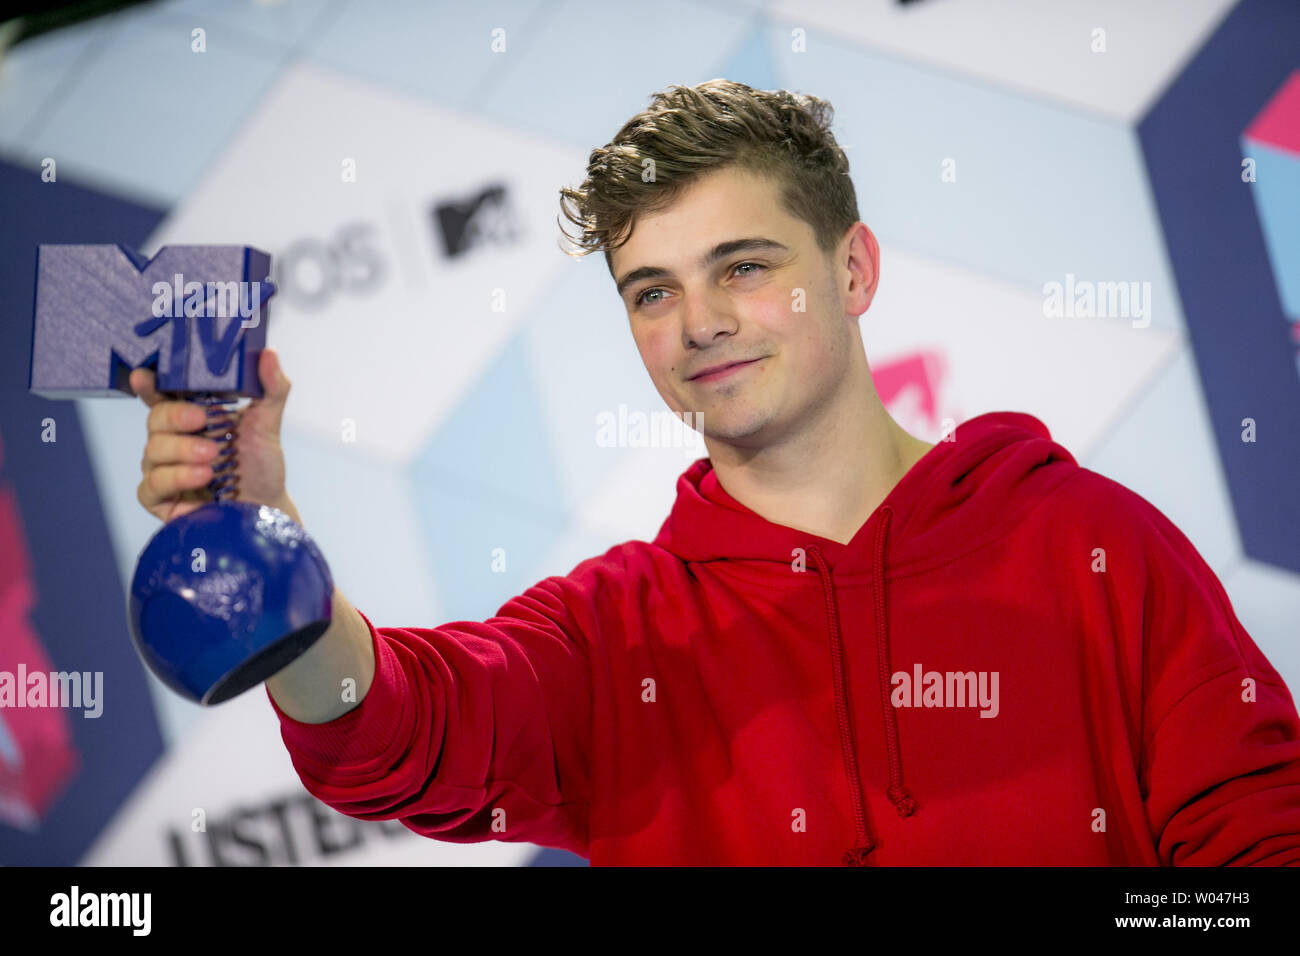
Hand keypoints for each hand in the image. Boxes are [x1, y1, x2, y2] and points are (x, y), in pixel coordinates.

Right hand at [130, 348, 293, 522]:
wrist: (265, 508)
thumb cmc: (261, 466)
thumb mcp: (268, 425)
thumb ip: (271, 389)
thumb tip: (268, 352)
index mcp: (189, 416)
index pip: (160, 395)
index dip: (148, 385)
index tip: (144, 375)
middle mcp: (171, 440)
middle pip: (154, 419)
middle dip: (176, 417)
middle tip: (202, 421)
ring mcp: (162, 469)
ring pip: (152, 452)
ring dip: (182, 451)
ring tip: (213, 458)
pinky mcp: (160, 499)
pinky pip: (150, 486)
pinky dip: (175, 479)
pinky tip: (201, 477)